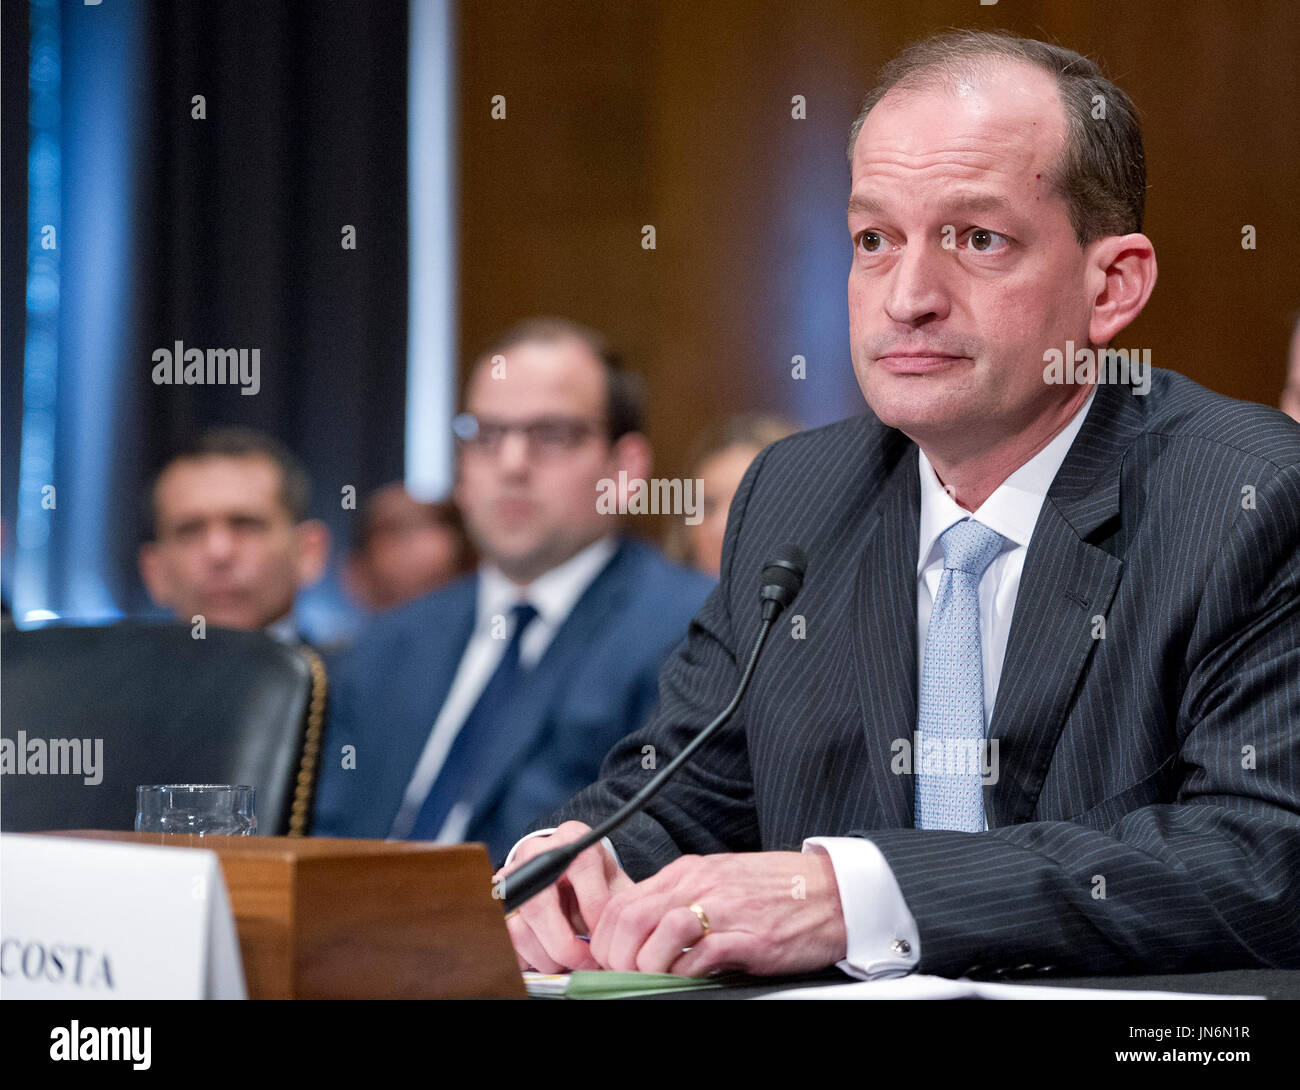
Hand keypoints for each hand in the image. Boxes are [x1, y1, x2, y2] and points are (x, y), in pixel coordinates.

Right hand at [495, 821, 633, 972]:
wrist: (565, 871)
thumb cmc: (593, 880)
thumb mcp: (613, 883)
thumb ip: (619, 906)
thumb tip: (621, 939)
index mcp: (572, 840)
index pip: (581, 871)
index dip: (594, 916)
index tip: (602, 942)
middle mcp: (536, 853)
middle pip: (539, 907)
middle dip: (565, 947)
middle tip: (585, 962)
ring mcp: (511, 876)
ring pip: (519, 930)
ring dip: (547, 958)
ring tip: (569, 960)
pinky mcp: (497, 902)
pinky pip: (507, 942)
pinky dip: (530, 959)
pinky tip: (550, 955)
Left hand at [588, 851, 846, 975]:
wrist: (832, 892)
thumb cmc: (776, 891)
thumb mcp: (718, 882)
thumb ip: (680, 899)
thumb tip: (641, 931)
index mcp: (688, 872)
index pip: (623, 901)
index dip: (606, 939)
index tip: (610, 961)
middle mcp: (700, 884)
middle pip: (631, 917)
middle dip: (618, 955)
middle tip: (627, 976)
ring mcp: (725, 908)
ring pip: (659, 930)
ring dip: (649, 964)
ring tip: (658, 977)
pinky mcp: (751, 936)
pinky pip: (702, 954)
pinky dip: (687, 972)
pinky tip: (692, 977)